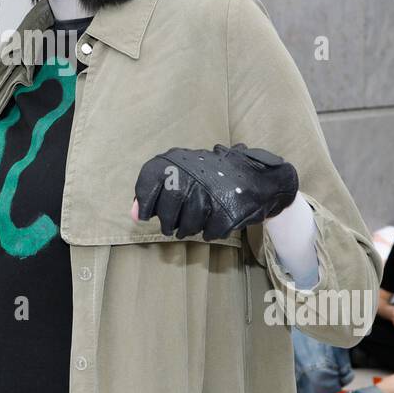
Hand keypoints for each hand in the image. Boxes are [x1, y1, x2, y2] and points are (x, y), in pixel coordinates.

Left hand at [131, 143, 298, 240]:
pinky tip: (215, 221)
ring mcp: (213, 192)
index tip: (146, 215)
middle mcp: (196, 173)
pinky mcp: (229, 209)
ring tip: (194, 224)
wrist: (258, 178)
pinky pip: (210, 231)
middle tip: (171, 228)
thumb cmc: (214, 179)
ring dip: (189, 229)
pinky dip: (211, 231)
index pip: (151, 178)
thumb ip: (157, 191)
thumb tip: (135, 214)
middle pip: (168, 209)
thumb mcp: (185, 176)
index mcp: (181, 161)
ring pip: (188, 225)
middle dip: (168, 224)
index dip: (144, 201)